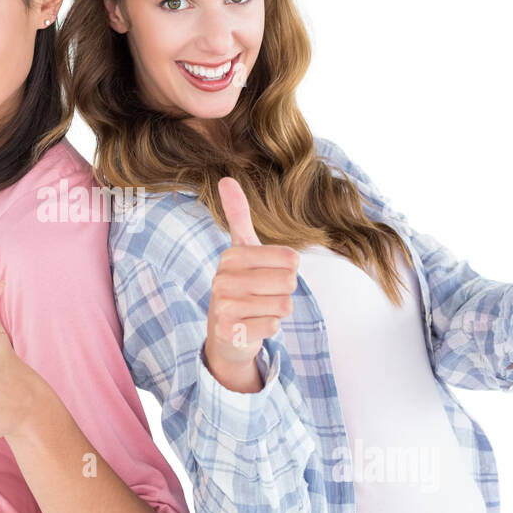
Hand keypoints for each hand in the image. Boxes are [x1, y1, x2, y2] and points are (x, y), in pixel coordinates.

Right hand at [203, 177, 299, 375]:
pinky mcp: (229, 332)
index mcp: (231, 256)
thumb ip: (237, 216)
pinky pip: (273, 326)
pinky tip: (253, 325)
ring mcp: (223, 306)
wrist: (225, 334)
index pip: (290, 258)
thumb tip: (225, 178)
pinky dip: (269, 328)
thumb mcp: (242, 250)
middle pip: (288, 282)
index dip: (289, 269)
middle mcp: (223, 279)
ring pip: (282, 305)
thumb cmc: (242, 286)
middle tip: (264, 295)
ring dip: (276, 310)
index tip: (269, 274)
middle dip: (284, 292)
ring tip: (258, 310)